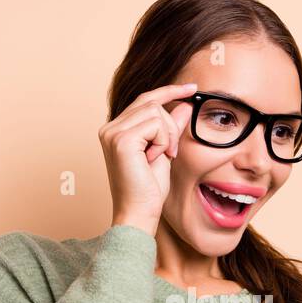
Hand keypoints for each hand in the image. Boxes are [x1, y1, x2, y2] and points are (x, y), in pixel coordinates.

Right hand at [99, 81, 196, 235]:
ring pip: (155, 111)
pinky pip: (155, 124)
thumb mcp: (164, 152)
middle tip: (170, 152)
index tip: (192, 88)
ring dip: (167, 135)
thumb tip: (184, 106)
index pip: (144, 100)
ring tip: (162, 157)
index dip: (169, 91)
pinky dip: (163, 141)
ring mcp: (112, 133)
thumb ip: (170, 128)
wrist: (139, 213)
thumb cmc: (148, 191)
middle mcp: (109, 128)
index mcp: (115, 130)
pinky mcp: (121, 139)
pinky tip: (155, 158)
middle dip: (170, 126)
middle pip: (151, 103)